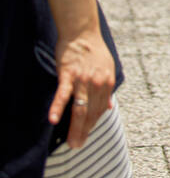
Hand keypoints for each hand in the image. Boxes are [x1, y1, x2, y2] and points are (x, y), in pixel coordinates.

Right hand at [50, 27, 114, 149]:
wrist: (82, 32)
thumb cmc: (94, 50)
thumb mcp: (108, 69)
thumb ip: (107, 89)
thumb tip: (108, 107)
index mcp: (107, 83)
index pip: (100, 110)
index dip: (92, 124)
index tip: (86, 135)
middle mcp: (97, 83)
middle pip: (91, 113)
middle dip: (85, 131)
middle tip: (78, 145)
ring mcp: (83, 80)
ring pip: (80, 109)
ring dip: (76, 128)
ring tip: (71, 142)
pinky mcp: (68, 75)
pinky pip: (63, 94)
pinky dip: (58, 107)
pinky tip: (53, 120)